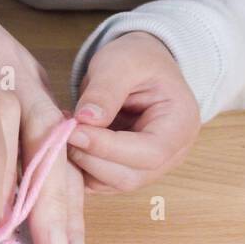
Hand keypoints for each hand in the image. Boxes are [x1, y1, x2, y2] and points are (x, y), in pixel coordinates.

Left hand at [69, 31, 200, 192]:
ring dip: (82, 164)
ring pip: (112, 184)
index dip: (108, 148)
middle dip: (91, 158)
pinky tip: (69, 141)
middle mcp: (171, 154)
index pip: (149, 153)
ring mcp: (149, 166)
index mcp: (180, 125)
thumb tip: (86, 120)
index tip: (74, 131)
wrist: (141, 64)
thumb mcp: (121, 62)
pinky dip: (80, 168)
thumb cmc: (137, 59)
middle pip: (129, 176)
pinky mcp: (125, 169)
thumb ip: (105, 91)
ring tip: (66, 132)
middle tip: (64, 131)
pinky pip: (100, 181)